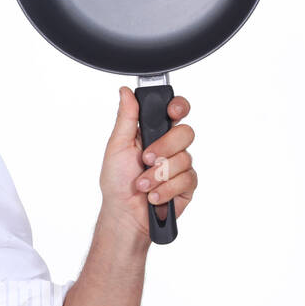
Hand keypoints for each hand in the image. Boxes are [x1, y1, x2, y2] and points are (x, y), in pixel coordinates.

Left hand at [98, 86, 197, 243]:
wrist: (124, 214)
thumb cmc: (116, 182)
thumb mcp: (117, 146)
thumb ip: (126, 118)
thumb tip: (125, 92)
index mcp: (152, 133)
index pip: (174, 111)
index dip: (178, 107)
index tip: (172, 111)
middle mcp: (169, 147)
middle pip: (185, 132)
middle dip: (164, 147)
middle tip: (146, 159)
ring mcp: (180, 166)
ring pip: (185, 158)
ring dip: (159, 174)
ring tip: (143, 184)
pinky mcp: (188, 185)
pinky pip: (186, 179)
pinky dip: (166, 188)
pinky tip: (154, 196)